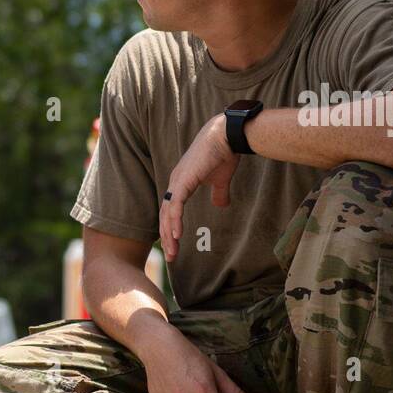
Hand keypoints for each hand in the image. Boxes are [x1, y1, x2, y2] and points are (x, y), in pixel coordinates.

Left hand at [159, 113, 239, 261]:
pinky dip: (174, 222)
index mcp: (180, 183)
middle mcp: (175, 183)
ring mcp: (177, 181)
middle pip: (166, 216)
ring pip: (168, 214)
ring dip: (169, 235)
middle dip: (166, 238)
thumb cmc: (223, 153)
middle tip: (170, 257)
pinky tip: (176, 236)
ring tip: (172, 253)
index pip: (171, 210)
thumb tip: (221, 205)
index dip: (171, 228)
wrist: (227, 135)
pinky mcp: (184, 181)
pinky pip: (175, 206)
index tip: (174, 246)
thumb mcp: (220, 179)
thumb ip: (218, 193)